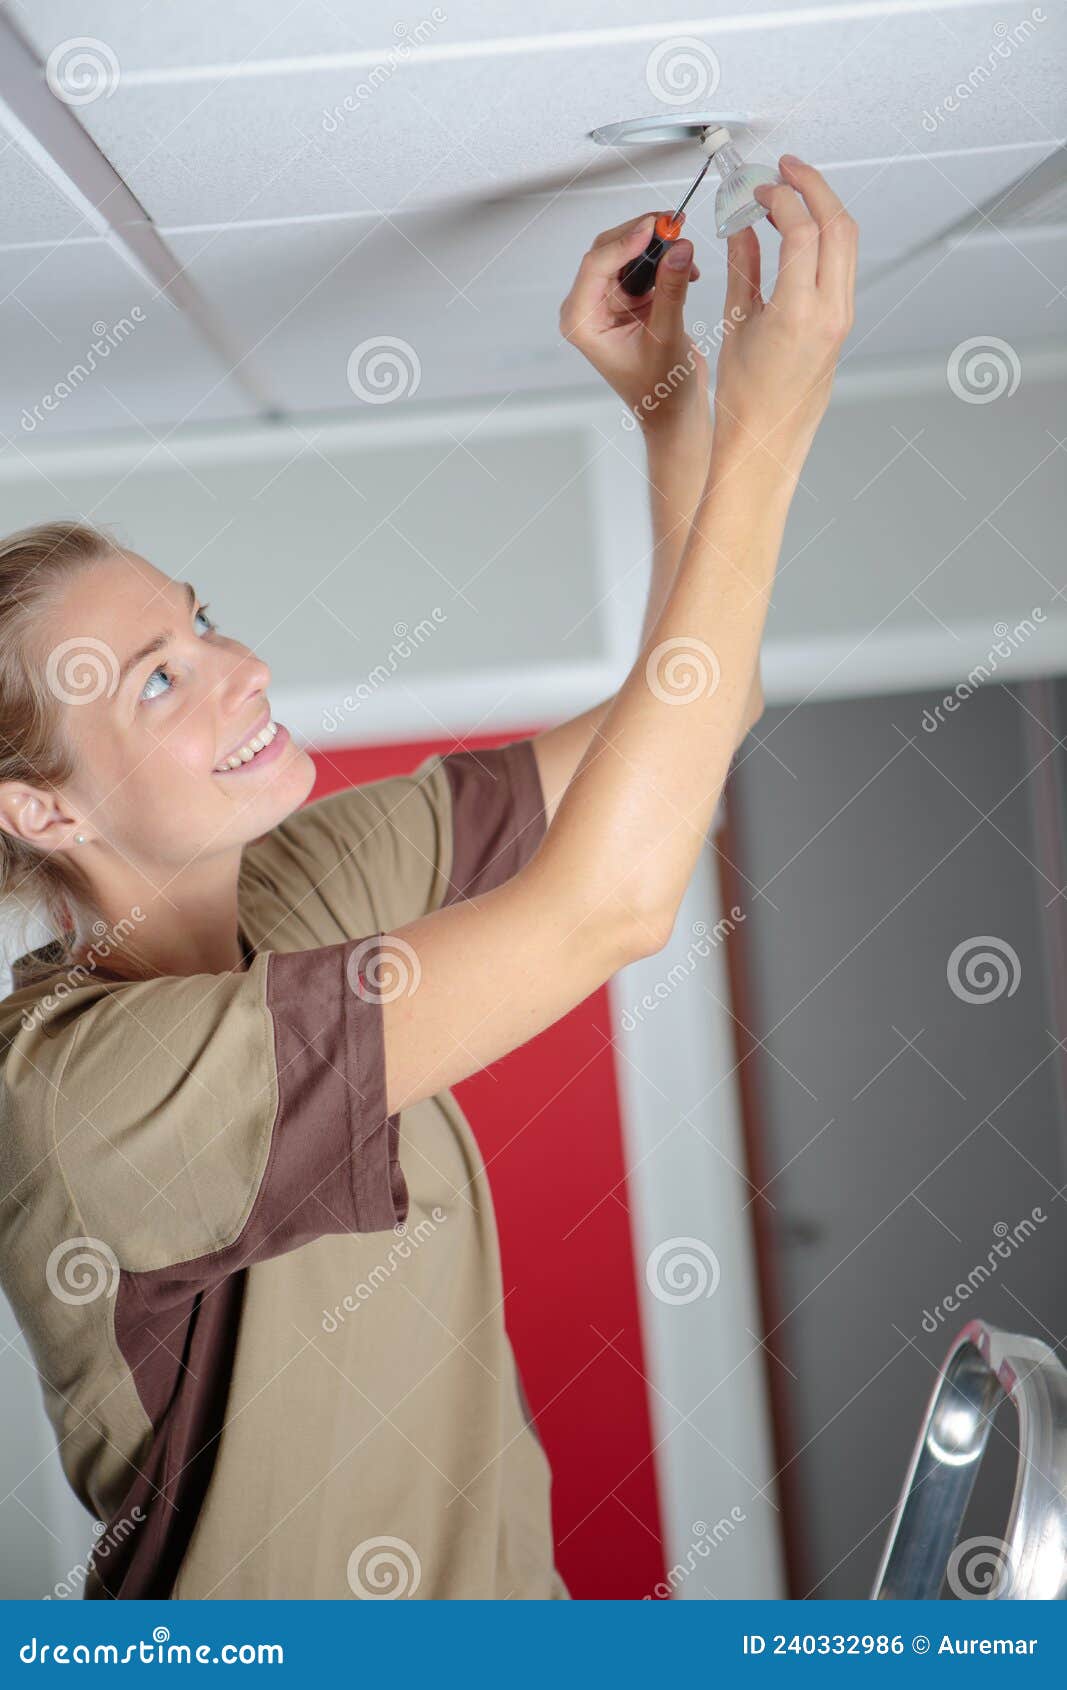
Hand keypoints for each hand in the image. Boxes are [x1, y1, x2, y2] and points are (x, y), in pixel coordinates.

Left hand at [559, 212, 708, 436]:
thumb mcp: (667, 336)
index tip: (653, 226)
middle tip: (673, 224)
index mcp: (582, 322)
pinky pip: (641, 267)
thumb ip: (671, 289)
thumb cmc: (661, 390)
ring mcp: (607, 303)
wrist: (673, 410)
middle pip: (607, 252)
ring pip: (625, 254)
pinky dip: (663, 262)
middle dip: (640, 236)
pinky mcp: (627, 301)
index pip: (595, 265)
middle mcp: (589, 309)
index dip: (624, 241)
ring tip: (685, 250)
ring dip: (655, 247)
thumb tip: (680, 247)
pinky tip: (686, 270)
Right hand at [712, 156, 856, 471]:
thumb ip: (743, 265)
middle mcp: (830, 313)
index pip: (802, 230)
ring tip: (794, 192)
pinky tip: (801, 230)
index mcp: (799, 313)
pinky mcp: (843, 321)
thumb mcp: (737, 323)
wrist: (766, 441)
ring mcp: (842, 317)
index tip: (758, 189)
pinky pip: (843, 264)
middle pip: (838, 224)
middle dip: (813, 186)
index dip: (780, 198)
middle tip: (786, 169)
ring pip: (847, 241)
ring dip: (824, 207)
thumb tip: (742, 225)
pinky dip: (826, 236)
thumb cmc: (746, 399)